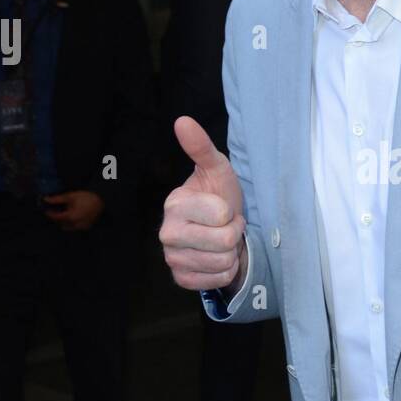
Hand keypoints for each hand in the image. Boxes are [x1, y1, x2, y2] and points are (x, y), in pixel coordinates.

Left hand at [42, 190, 104, 231]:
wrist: (102, 200)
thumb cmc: (86, 197)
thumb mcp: (70, 196)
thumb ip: (57, 199)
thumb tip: (45, 199)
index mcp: (70, 217)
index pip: (55, 218)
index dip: (49, 214)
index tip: (46, 210)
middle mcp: (75, 225)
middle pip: (60, 224)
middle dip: (56, 219)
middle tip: (54, 211)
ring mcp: (81, 227)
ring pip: (67, 227)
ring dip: (63, 222)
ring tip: (63, 214)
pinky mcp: (86, 227)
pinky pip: (75, 228)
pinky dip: (71, 224)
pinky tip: (72, 216)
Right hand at [160, 116, 246, 293]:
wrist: (221, 230)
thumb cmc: (219, 197)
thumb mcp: (216, 170)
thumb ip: (201, 147)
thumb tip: (182, 120)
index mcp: (174, 204)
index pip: (222, 213)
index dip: (231, 212)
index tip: (223, 209)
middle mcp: (167, 233)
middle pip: (224, 240)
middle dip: (234, 233)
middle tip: (225, 226)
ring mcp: (172, 259)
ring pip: (224, 262)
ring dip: (231, 252)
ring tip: (221, 241)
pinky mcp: (182, 280)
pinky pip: (218, 280)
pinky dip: (225, 271)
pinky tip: (216, 258)